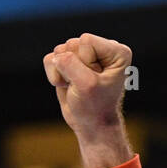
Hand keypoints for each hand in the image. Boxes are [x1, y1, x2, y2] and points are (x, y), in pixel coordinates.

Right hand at [43, 33, 133, 167]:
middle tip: (85, 86)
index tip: (95, 81)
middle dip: (73, 68)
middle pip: (72, 44)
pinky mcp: (69, 62)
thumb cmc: (95, 107)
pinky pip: (50, 58)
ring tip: (76, 87)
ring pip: (60, 51)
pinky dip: (53, 75)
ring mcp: (84, 54)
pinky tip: (67, 85)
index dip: (85, 63)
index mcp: (116, 51)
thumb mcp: (86, 85)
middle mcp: (102, 49)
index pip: (86, 41)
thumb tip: (54, 56)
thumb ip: (69, 64)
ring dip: (62, 73)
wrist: (90, 126)